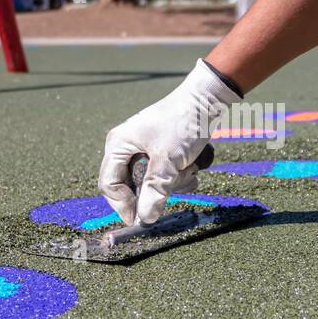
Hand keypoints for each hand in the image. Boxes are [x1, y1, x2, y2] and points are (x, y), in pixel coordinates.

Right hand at [98, 60, 240, 224]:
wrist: (208, 99)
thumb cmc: (182, 123)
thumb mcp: (169, 160)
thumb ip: (155, 190)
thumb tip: (145, 218)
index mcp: (118, 145)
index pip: (109, 184)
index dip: (122, 204)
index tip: (140, 219)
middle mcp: (127, 148)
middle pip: (131, 186)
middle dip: (156, 189)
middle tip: (173, 184)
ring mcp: (145, 149)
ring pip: (152, 183)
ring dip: (172, 182)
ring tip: (187, 168)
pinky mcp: (162, 152)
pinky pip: (166, 174)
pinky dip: (180, 175)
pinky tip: (192, 165)